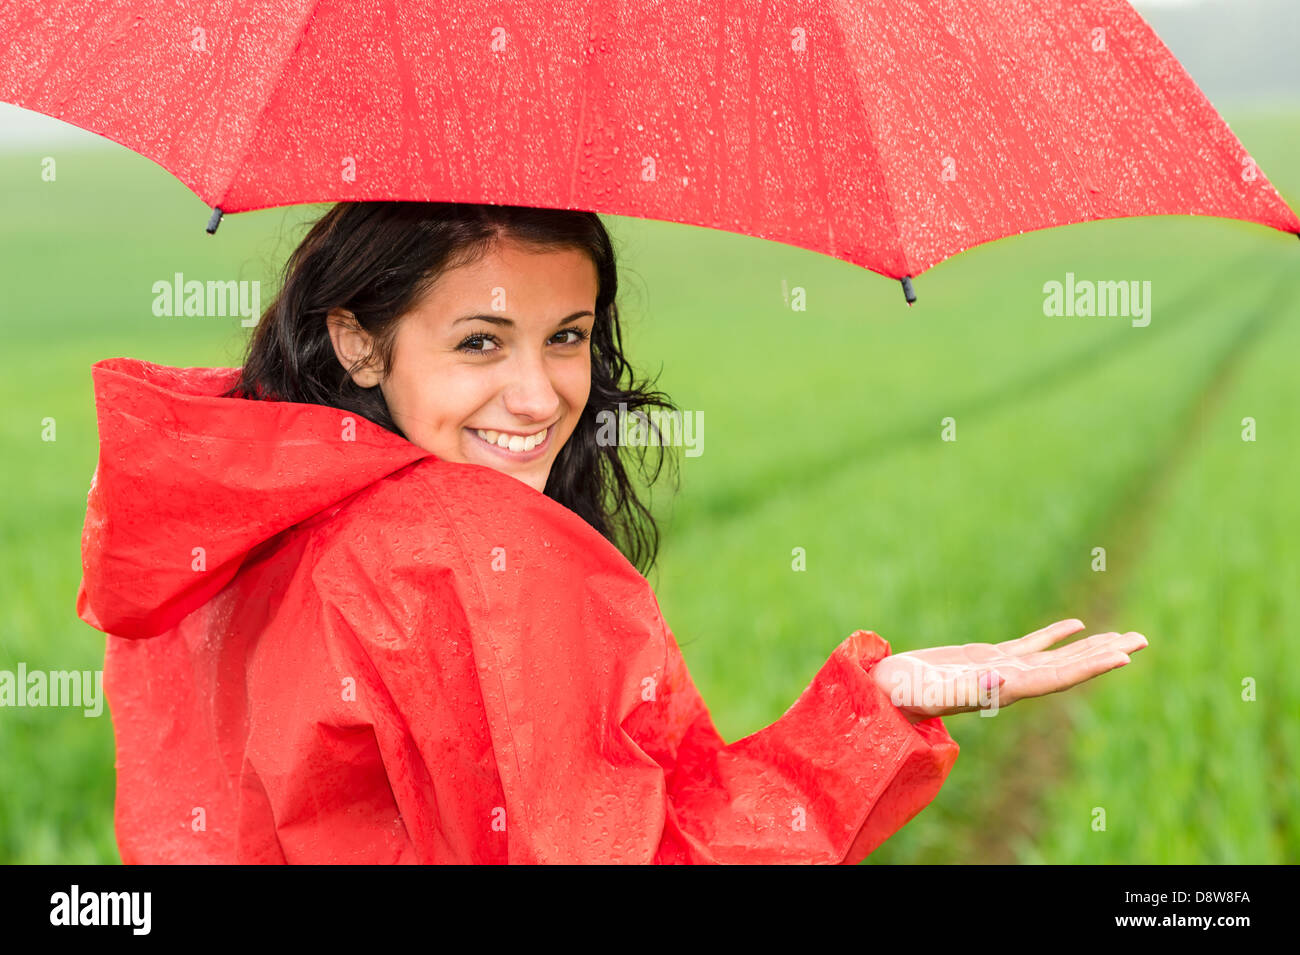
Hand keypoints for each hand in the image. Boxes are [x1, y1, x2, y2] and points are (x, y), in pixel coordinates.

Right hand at [869, 619, 1147, 721]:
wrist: (882, 695)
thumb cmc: (898, 695)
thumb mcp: (929, 692)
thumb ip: (962, 688)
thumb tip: (1001, 681)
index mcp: (1000, 690)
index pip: (1054, 678)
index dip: (1088, 667)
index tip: (1123, 656)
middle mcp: (1010, 683)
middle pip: (1067, 668)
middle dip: (1105, 654)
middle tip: (1143, 640)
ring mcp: (1002, 670)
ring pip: (1056, 656)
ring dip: (1090, 646)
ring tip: (1125, 636)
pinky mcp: (988, 658)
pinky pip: (1031, 644)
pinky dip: (1055, 634)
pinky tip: (1076, 625)